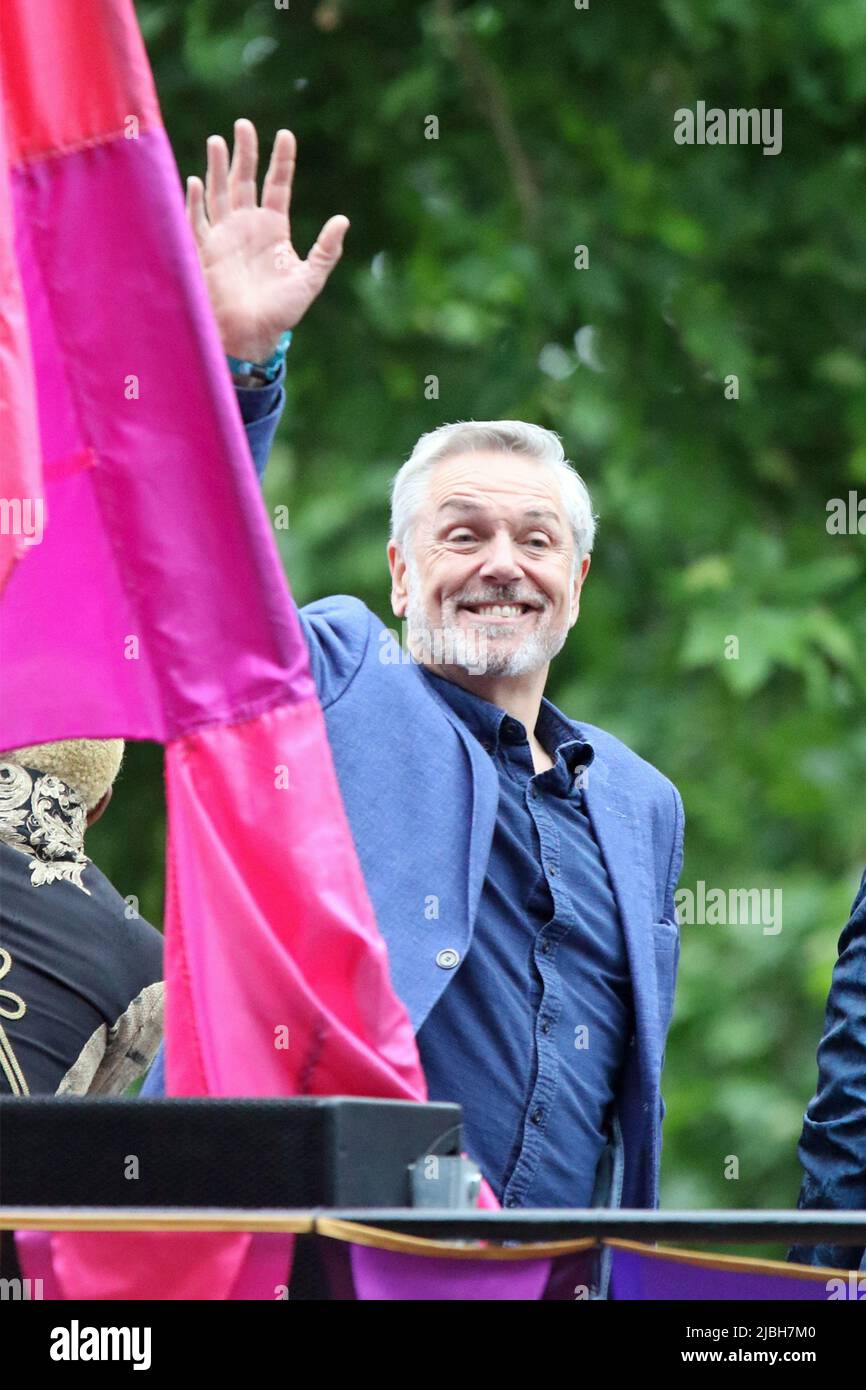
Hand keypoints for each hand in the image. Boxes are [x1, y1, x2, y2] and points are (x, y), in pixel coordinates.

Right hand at [187, 119, 348, 362]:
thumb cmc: (282, 311)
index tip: (285, 135)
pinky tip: (196, 181)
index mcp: (274, 228)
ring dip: (218, 167)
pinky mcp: (206, 251)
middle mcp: (248, 226)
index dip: (281, 161)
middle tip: (244, 124)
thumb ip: (326, 250)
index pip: (278, 186)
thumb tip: (343, 220)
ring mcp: (225, 236)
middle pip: (245, 180)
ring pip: (219, 192)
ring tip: (219, 140)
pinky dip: (195, 201)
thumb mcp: (310, 279)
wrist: (253, 335)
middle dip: (245, 152)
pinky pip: (197, 221)